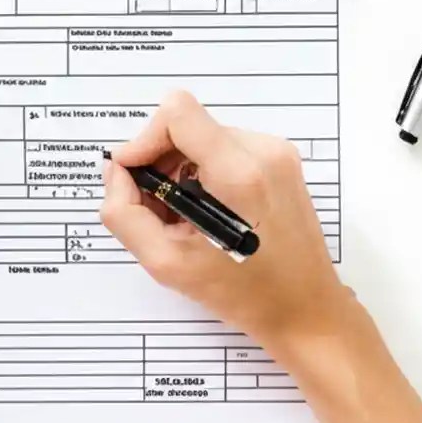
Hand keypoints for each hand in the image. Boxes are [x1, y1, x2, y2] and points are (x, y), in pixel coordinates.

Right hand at [101, 91, 350, 353]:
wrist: (305, 309)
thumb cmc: (241, 293)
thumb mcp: (167, 263)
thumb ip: (125, 213)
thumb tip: (116, 172)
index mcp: (238, 173)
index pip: (177, 113)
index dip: (143, 140)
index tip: (133, 175)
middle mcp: (262, 151)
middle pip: (187, 127)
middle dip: (159, 163)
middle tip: (157, 211)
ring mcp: (277, 154)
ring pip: (203, 139)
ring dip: (181, 171)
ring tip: (183, 219)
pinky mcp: (282, 162)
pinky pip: (225, 150)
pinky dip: (205, 175)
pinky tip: (208, 213)